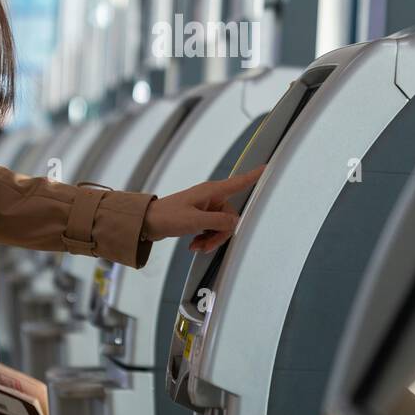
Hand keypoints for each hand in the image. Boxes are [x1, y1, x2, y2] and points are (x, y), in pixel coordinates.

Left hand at [142, 164, 266, 252]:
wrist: (146, 222)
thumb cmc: (167, 216)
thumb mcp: (195, 221)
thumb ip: (218, 222)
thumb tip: (235, 224)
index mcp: (211, 191)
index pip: (238, 182)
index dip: (254, 176)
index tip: (267, 168)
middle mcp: (210, 197)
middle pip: (230, 217)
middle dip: (220, 234)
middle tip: (207, 245)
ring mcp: (205, 207)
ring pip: (220, 226)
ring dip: (211, 239)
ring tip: (197, 246)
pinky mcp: (199, 217)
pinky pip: (211, 229)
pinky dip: (205, 239)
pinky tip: (194, 245)